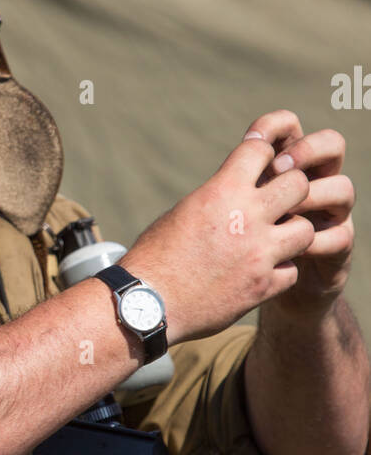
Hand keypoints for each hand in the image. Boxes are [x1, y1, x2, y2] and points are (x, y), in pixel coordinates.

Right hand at [120, 121, 317, 342]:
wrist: (147, 304)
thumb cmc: (156, 256)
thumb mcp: (183, 213)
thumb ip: (218, 198)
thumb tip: (238, 189)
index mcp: (221, 192)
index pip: (262, 150)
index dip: (264, 155)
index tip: (260, 167)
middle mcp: (246, 217)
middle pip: (298, 185)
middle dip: (291, 192)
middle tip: (278, 205)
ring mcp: (259, 253)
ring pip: (306, 230)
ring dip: (293, 234)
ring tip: (274, 240)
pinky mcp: (263, 286)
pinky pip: (292, 271)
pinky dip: (280, 271)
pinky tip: (262, 272)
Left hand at [242, 110, 353, 317]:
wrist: (255, 290)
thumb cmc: (234, 244)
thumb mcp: (228, 210)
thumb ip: (231, 184)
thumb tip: (229, 162)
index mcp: (284, 166)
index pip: (291, 127)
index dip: (277, 126)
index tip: (251, 141)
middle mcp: (314, 182)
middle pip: (333, 144)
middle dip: (306, 151)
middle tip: (277, 170)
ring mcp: (331, 214)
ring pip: (342, 188)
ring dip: (312, 197)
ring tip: (281, 215)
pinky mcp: (337, 249)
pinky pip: (341, 236)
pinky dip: (315, 241)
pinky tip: (289, 251)